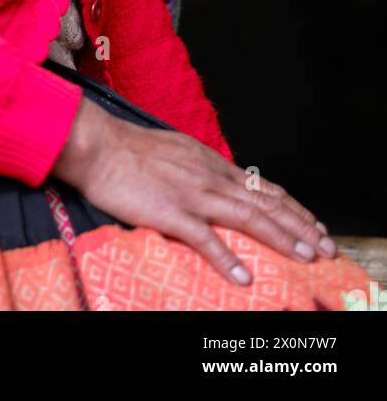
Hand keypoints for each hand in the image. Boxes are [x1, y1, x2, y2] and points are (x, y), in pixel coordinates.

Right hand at [52, 97, 336, 286]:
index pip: (262, 186)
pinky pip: (205, 239)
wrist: (98, 146)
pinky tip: (244, 276)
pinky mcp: (172, 212)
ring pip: (248, 217)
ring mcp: (193, 194)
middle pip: (265, 202)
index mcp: (210, 162)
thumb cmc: (129, 149)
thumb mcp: (176, 150)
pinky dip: (227, 259)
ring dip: (281, 238)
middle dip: (299, 225)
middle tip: (325, 245)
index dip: (291, 206)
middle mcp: (210, 176)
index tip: (313, 222)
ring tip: (305, 255)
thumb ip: (200, 167)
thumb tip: (218, 181)